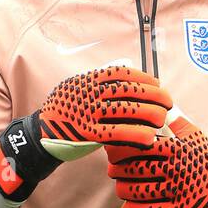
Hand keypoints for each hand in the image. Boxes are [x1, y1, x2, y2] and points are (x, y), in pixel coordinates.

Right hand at [0, 66, 171, 202]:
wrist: (39, 135)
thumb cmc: (66, 111)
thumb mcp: (77, 88)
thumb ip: (98, 81)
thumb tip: (128, 70)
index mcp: (87, 79)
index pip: (120, 72)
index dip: (142, 77)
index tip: (157, 82)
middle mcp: (87, 93)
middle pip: (128, 90)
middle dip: (153, 95)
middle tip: (168, 102)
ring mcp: (87, 112)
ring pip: (126, 110)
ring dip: (149, 114)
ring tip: (162, 119)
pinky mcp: (87, 134)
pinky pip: (116, 133)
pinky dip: (135, 134)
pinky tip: (150, 138)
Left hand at [105, 110, 207, 207]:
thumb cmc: (203, 158)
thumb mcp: (194, 135)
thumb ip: (175, 120)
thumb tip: (157, 103)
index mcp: (176, 149)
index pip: (139, 146)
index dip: (120, 148)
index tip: (112, 149)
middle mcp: (175, 169)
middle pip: (133, 169)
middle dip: (117, 170)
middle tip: (113, 169)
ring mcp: (176, 191)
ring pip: (137, 191)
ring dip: (122, 189)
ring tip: (120, 185)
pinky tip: (127, 206)